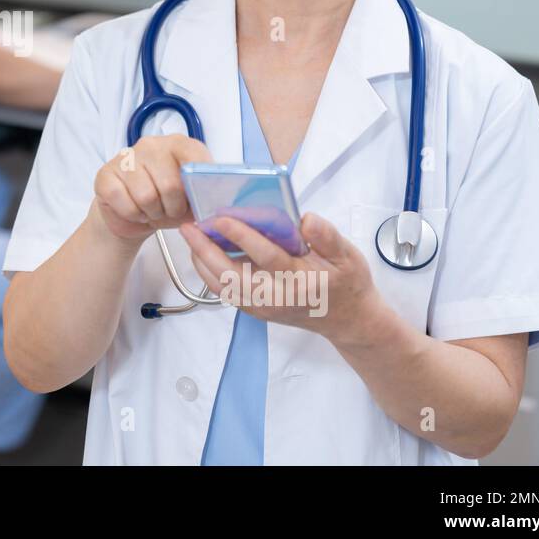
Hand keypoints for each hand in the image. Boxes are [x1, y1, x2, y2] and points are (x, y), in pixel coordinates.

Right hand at [93, 134, 212, 242]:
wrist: (133, 216)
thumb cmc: (166, 204)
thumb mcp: (191, 200)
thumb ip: (205, 195)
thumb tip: (217, 201)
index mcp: (179, 144)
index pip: (195, 159)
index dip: (196, 188)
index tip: (194, 201)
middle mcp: (152, 145)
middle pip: (170, 185)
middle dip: (173, 208)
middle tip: (169, 211)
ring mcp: (126, 157)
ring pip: (146, 196)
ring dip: (152, 213)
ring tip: (152, 210)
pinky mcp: (106, 174)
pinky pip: (124, 202)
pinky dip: (133, 215)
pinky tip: (135, 211)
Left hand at [179, 211, 382, 342]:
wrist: (348, 320)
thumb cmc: (347, 283)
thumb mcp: (349, 256)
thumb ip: (328, 237)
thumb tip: (306, 219)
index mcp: (301, 281)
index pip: (267, 257)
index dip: (243, 236)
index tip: (222, 217)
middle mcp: (278, 298)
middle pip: (234, 275)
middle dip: (207, 250)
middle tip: (189, 226)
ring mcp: (264, 307)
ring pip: (224, 287)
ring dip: (202, 262)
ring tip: (190, 236)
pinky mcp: (256, 311)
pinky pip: (226, 293)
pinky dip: (209, 274)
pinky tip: (201, 253)